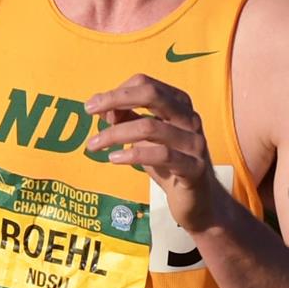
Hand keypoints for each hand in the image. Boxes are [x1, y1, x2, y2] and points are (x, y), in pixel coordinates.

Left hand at [85, 73, 222, 232]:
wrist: (199, 202)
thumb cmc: (170, 166)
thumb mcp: (146, 139)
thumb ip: (127, 119)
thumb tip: (101, 106)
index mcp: (180, 104)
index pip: (145, 84)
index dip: (117, 92)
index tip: (93, 106)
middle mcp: (190, 118)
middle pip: (151, 95)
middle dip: (115, 99)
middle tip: (88, 110)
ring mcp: (194, 143)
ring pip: (150, 127)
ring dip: (115, 134)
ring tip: (93, 145)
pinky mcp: (193, 168)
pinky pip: (161, 155)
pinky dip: (133, 154)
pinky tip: (114, 159)